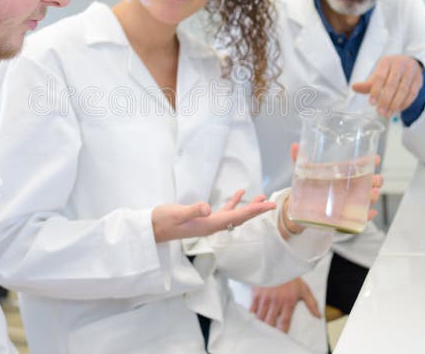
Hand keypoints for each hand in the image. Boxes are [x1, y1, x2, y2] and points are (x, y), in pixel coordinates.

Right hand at [151, 190, 275, 242]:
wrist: (152, 229)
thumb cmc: (163, 221)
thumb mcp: (177, 213)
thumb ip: (193, 210)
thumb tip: (208, 208)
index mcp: (208, 225)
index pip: (236, 217)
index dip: (253, 211)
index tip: (267, 206)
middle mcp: (212, 226)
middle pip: (240, 218)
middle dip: (256, 211)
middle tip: (272, 204)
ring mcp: (208, 223)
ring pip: (234, 215)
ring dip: (248, 207)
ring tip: (261, 197)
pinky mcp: (203, 219)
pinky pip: (224, 211)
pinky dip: (233, 203)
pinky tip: (239, 194)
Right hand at [250, 277, 320, 332]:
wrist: (277, 260)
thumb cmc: (291, 275)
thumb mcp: (304, 288)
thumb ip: (311, 303)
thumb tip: (318, 316)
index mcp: (288, 301)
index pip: (284, 322)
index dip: (282, 332)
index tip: (281, 336)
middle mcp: (276, 300)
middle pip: (270, 322)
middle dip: (270, 329)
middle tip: (270, 333)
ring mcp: (265, 297)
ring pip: (260, 317)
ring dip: (261, 324)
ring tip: (262, 327)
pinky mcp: (256, 293)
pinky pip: (252, 309)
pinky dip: (252, 316)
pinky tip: (253, 318)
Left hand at [290, 146, 383, 222]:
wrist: (299, 208)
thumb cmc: (306, 187)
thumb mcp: (302, 172)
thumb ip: (299, 160)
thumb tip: (295, 146)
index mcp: (341, 174)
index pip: (359, 166)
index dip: (369, 161)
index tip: (375, 159)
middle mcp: (348, 187)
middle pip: (368, 182)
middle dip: (376, 180)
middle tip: (375, 180)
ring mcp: (349, 201)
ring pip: (366, 198)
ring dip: (372, 196)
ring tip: (372, 194)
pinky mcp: (346, 216)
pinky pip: (360, 217)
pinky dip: (367, 216)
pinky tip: (370, 213)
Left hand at [351, 55, 422, 117]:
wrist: (409, 62)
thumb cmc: (390, 71)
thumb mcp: (378, 74)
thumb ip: (368, 83)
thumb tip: (354, 87)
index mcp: (387, 62)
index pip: (380, 77)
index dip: (375, 91)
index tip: (371, 103)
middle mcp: (400, 64)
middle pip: (392, 85)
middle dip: (385, 100)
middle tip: (380, 112)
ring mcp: (411, 71)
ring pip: (404, 90)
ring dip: (395, 104)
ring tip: (387, 114)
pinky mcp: (419, 79)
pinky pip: (412, 93)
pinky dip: (405, 103)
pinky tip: (397, 109)